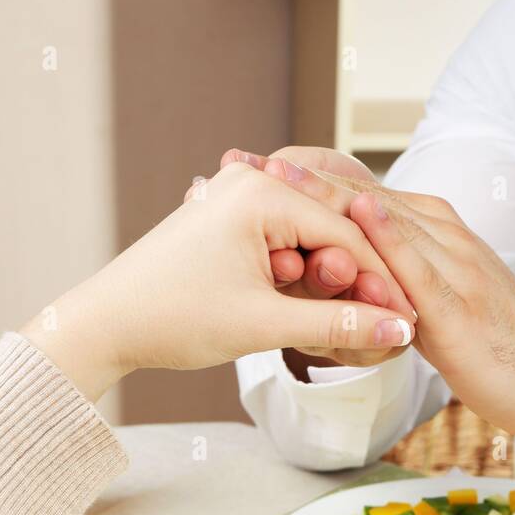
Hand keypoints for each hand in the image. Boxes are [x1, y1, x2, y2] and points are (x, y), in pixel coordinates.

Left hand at [21, 163, 413, 400]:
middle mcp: (253, 183)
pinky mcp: (228, 223)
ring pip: (308, 244)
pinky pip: (282, 249)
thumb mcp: (264, 324)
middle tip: (380, 328)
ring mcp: (238, 200)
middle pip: (331, 234)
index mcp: (262, 193)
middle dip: (354, 284)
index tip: (408, 320)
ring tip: (335, 326)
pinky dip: (298, 282)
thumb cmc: (173, 316)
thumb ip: (338, 323)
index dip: (381, 282)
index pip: (346, 235)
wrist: (106, 323)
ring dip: (325, 287)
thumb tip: (398, 330)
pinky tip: (303, 312)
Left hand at [262, 163, 514, 481]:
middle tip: (248, 158)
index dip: (310, 182)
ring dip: (328, 195)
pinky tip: (357, 214)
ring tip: (278, 172)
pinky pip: (419, 264)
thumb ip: (401, 290)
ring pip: (384, 220)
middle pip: (365, 196)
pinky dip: (387, 236)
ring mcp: (456, 263)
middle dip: (305, 178)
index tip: (258, 168)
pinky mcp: (460, 301)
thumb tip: (360, 286)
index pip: (364, 197)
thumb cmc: (496, 353)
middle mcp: (446, 236)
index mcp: (437, 234)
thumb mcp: (438, 312)